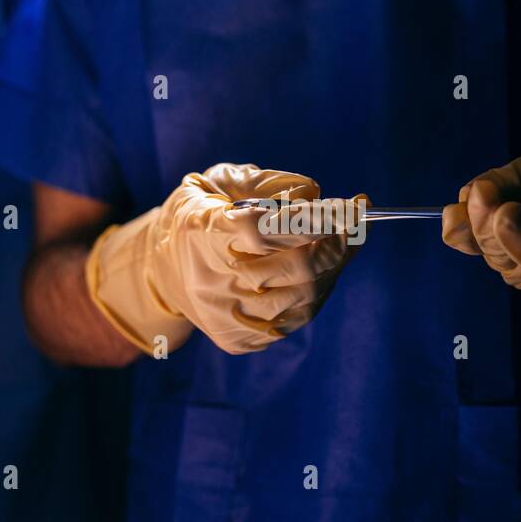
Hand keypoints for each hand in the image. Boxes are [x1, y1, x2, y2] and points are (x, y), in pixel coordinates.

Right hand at [89, 163, 364, 353]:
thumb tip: (315, 198)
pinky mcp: (240, 340)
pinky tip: (323, 267)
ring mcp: (226, 317)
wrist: (164, 272)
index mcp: (200, 235)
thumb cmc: (203, 214)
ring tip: (344, 240)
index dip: (313, 220)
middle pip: (294, 269)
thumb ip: (268, 183)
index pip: (262, 231)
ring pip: (303, 296)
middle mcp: (211, 282)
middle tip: (356, 220)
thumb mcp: (222, 181)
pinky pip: (298, 317)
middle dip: (336, 243)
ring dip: (334, 265)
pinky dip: (319, 289)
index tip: (350, 205)